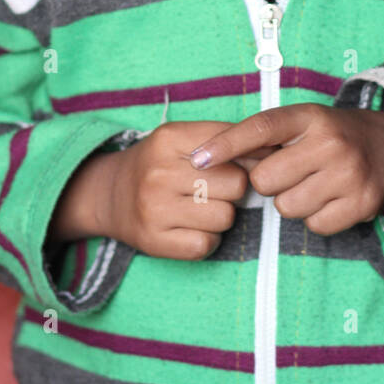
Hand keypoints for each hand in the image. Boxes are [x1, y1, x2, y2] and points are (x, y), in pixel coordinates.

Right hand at [55, 120, 256, 260]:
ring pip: (225, 217)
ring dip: (221, 216)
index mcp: (170, 138)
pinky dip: (207, 239)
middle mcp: (159, 172)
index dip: (246, 158)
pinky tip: (190, 228)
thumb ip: (227, 141)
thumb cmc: (160, 163)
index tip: (242, 164)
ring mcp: (154, 208)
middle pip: (236, 184)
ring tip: (200, 208)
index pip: (234, 147)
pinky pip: (207, 245)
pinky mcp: (154, 241)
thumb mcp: (185, 139)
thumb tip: (275, 152)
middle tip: (213, 190)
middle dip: (233, 189)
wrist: (109, 194)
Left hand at [190, 104, 383, 236]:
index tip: (198, 159)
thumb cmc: (337, 136)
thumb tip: (213, 158)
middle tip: (292, 172)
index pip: (261, 128)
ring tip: (315, 185)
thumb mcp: (307, 122)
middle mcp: (329, 142)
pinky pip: (314, 226)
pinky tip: (331, 199)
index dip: (227, 144)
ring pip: (288, 207)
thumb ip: (268, 137)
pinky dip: (317, 218)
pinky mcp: (361, 203)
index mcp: (310, 117)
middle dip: (271, 182)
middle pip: (267, 180)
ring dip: (294, 202)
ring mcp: (347, 173)